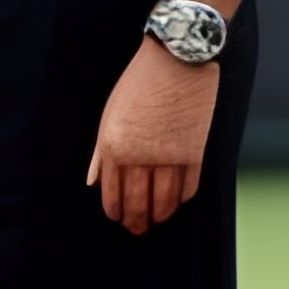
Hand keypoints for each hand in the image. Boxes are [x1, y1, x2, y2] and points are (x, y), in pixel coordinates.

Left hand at [86, 36, 218, 232]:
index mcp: (115, 146)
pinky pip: (189, 185)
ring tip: (157, 221)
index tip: (117, 218)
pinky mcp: (195, 151)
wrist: (176, 58)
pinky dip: (183, 198)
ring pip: (165, 199)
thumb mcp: (111, 113)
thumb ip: (102, 152)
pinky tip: (178, 202)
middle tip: (136, 229)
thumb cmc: (138, 82)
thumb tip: (93, 182)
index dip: (114, 209)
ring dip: (160, 214)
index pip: (112, 191)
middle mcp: (141, 156)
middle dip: (136, 219)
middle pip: (138, 201)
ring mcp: (170, 156)